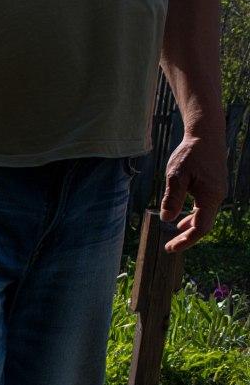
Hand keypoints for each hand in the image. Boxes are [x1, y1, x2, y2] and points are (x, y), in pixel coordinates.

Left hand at [160, 131, 226, 251]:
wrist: (206, 135)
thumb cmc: (190, 153)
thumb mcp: (176, 175)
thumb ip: (172, 198)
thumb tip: (167, 219)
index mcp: (210, 196)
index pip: (201, 227)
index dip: (186, 241)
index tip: (170, 248)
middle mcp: (217, 196)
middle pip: (204, 225)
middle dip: (187, 238)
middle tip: (169, 247)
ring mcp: (217, 191)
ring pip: (205, 216)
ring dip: (190, 228)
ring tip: (175, 237)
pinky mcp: (213, 187)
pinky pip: (205, 208)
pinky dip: (194, 216)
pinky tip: (182, 221)